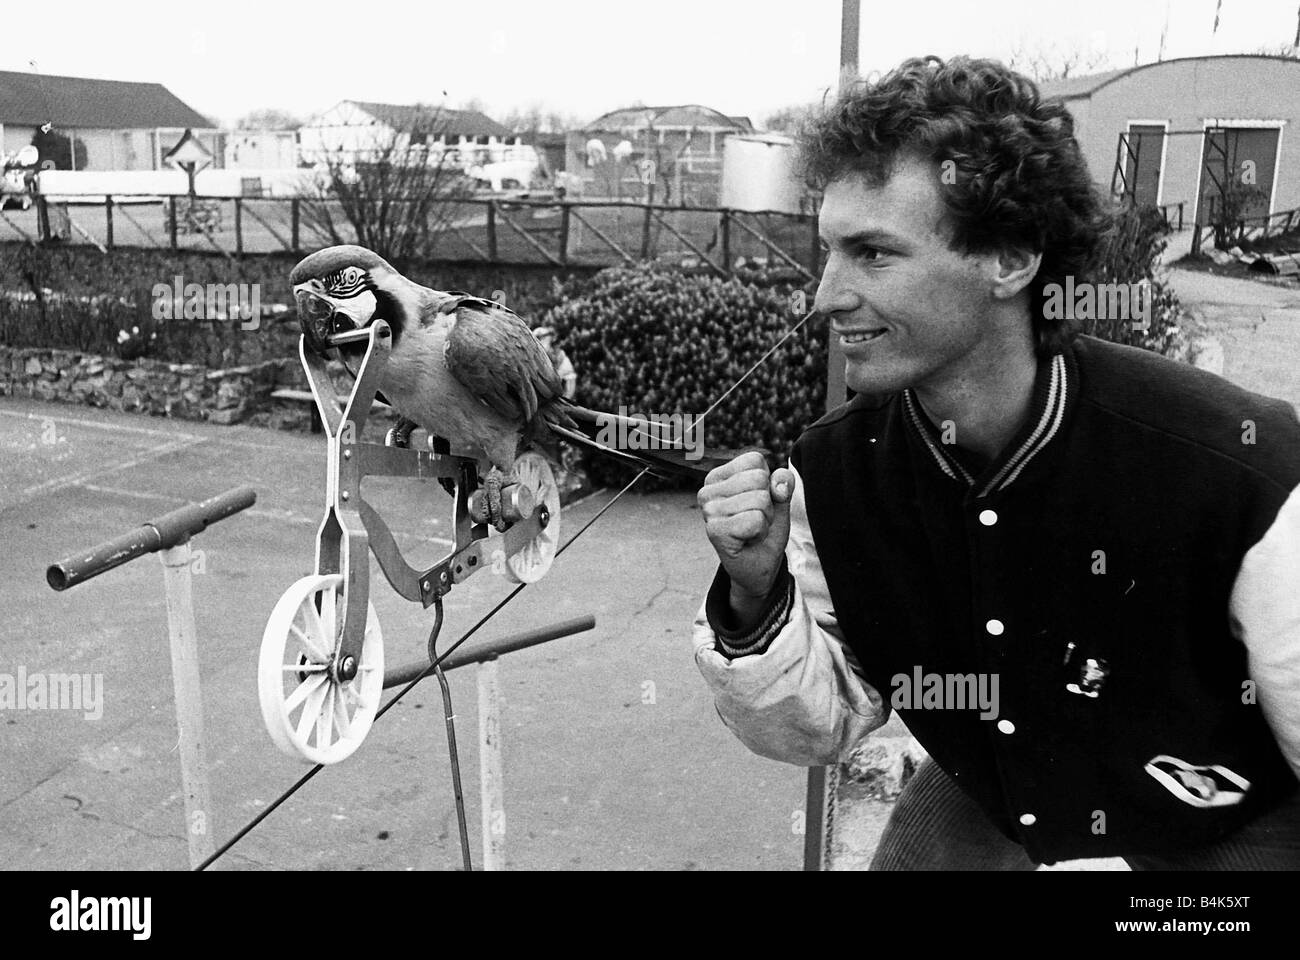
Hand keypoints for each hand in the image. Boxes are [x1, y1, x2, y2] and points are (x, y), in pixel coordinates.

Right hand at [698, 451, 793, 624]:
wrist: (758, 566)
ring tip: (751, 530)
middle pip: (759, 479)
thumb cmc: (764, 529)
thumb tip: (778, 485)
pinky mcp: (715, 531)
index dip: (767, 483)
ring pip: (760, 500)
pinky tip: (747, 540)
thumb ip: (783, 482)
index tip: (757, 504)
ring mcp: (709, 511)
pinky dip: (760, 532)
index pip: (755, 460)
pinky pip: (755, 520)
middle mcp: (707, 490)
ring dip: (765, 519)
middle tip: (756, 520)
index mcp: (718, 476)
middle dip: (768, 503)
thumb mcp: (779, 500)